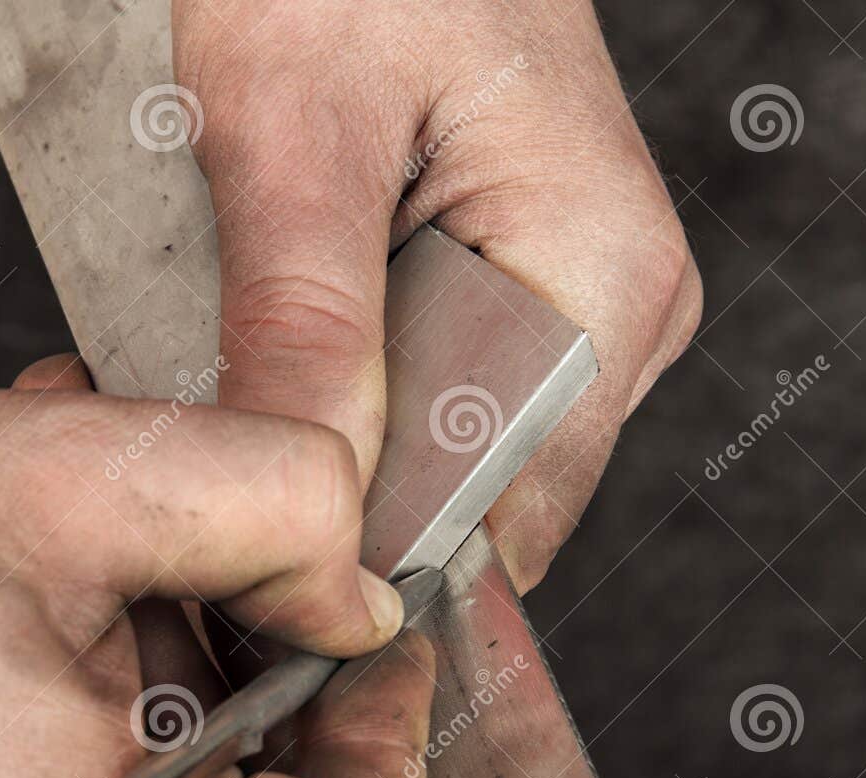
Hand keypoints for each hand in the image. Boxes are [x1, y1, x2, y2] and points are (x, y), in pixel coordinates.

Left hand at [175, 0, 701, 590]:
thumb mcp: (296, 131)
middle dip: (360, 484)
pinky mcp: (531, 285)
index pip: (511, 506)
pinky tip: (310, 322)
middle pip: (483, 486)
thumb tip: (316, 502)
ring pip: (457, 442)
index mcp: (606, 277)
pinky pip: (449, 383)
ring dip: (356, 428)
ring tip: (269, 338)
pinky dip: (366, 379)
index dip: (386, 549)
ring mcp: (582, 299)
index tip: (272, 558)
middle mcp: (623, 308)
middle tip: (242, 422)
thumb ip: (306, 322)